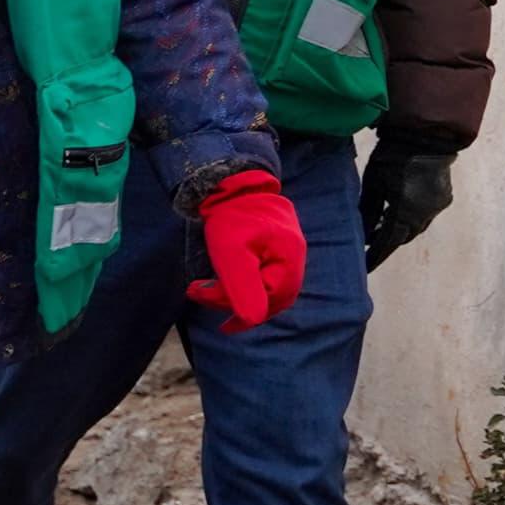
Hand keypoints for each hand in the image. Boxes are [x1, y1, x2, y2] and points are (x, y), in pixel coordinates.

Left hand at [185, 170, 308, 330]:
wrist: (230, 181)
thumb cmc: (230, 216)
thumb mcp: (230, 253)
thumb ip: (242, 286)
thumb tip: (252, 320)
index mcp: (289, 258)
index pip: (272, 298)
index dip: (246, 314)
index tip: (221, 323)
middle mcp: (295, 256)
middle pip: (274, 296)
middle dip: (243, 307)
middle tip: (210, 305)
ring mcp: (288, 250)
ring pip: (270, 286)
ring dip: (242, 296)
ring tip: (209, 292)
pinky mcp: (277, 245)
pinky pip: (268, 274)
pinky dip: (248, 284)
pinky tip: (228, 283)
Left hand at [357, 140, 454, 270]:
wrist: (426, 137)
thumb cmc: (392, 157)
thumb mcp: (374, 183)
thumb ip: (369, 210)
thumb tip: (364, 234)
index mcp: (405, 212)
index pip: (388, 242)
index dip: (376, 255)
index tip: (365, 267)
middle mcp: (425, 215)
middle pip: (403, 237)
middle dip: (387, 243)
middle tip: (370, 245)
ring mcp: (437, 207)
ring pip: (416, 228)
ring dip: (401, 231)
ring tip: (382, 229)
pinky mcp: (444, 198)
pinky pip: (426, 216)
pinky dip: (412, 219)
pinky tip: (400, 212)